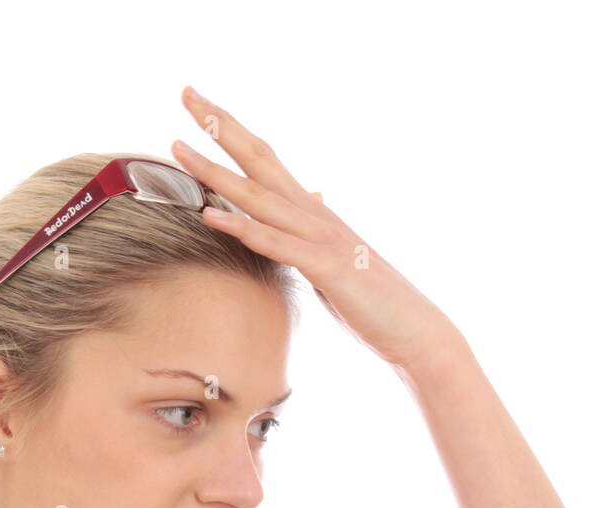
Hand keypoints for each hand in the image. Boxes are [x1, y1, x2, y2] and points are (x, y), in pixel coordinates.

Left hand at [172, 87, 458, 372]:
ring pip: (260, 198)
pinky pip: (277, 244)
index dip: (232, 130)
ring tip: (179, 148)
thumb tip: (312, 195)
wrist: (415, 330)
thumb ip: (314, 229)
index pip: (264, 159)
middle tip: (185, 92)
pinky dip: (243, 228)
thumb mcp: (335, 259)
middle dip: (220, 126)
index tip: (198, 104)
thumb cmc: (373, 301)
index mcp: (312, 212)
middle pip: (260, 159)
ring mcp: (321, 238)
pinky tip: (210, 215)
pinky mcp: (326, 268)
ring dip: (217, 173)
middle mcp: (314, 214)